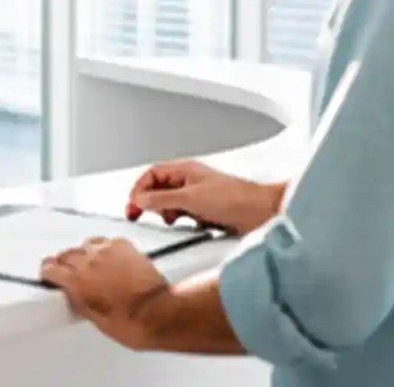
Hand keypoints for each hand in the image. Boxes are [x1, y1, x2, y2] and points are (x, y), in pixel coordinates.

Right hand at [41, 238, 171, 349]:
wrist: (156, 313)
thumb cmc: (129, 322)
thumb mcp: (93, 318)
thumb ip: (79, 300)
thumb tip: (74, 295)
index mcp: (76, 281)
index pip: (50, 267)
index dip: (48, 272)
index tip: (50, 275)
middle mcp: (89, 262)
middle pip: (66, 254)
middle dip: (65, 263)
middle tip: (70, 273)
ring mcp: (107, 251)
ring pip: (86, 244)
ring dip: (85, 254)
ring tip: (92, 264)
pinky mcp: (125, 246)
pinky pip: (107, 242)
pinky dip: (106, 249)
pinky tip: (110, 259)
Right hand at [126, 160, 285, 236]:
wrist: (261, 213)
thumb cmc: (234, 199)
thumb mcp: (190, 199)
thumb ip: (162, 199)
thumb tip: (140, 200)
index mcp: (185, 170)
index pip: (152, 174)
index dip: (139, 188)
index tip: (133, 204)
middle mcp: (191, 180)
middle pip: (158, 187)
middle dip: (148, 201)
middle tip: (138, 214)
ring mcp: (198, 195)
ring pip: (170, 202)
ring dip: (164, 211)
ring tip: (165, 219)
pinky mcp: (206, 210)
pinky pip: (183, 213)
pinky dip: (178, 219)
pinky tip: (182, 224)